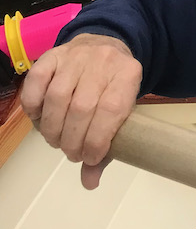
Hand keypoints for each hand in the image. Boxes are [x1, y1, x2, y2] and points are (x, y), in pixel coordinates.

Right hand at [19, 33, 141, 189]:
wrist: (103, 44)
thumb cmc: (112, 86)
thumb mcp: (121, 110)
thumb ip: (106, 146)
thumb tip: (90, 183)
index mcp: (127, 74)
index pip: (112, 110)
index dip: (97, 141)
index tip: (89, 158)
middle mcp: (103, 60)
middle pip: (83, 107)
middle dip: (73, 140)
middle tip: (72, 153)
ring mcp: (76, 55)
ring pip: (58, 96)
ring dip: (53, 128)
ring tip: (57, 141)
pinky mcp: (52, 55)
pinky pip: (35, 82)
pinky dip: (34, 107)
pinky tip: (41, 119)